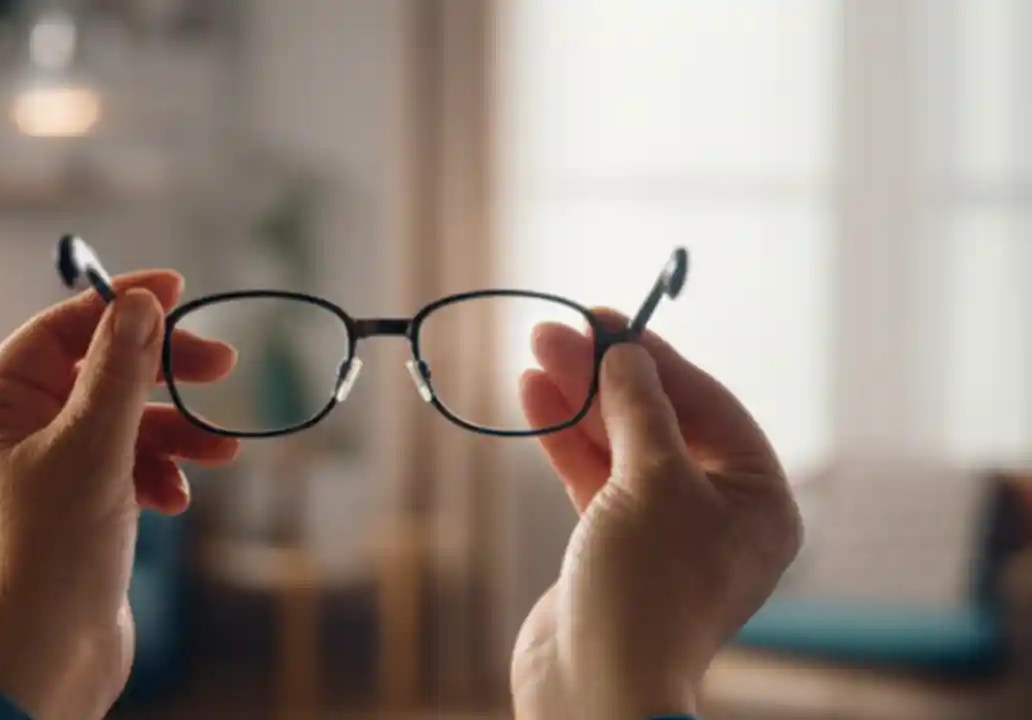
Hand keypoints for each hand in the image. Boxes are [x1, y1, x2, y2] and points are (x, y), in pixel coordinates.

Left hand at [0, 272, 239, 718]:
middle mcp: (12, 442)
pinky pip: (125, 477)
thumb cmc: (43, 556)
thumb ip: (118, 371)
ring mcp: (46, 484)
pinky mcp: (77, 521)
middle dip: (161, 376)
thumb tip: (138, 303)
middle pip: (98, 379)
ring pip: (120, 431)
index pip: (57, 332)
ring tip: (219, 452)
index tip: (177, 290)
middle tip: (222, 364)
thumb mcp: (90, 448)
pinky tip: (179, 500)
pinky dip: (158, 479)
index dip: (117, 306)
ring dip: (172, 435)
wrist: (36, 668)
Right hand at [510, 309, 801, 719]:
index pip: (707, 405)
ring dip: (578, 402)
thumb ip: (640, 409)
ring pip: (620, 447)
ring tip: (535, 353)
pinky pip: (593, 479)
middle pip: (659, 421)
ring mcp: (662, 531)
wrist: (596, 688)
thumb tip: (627, 353)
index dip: (654, 358)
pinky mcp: (613, 546)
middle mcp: (716, 513)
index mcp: (757, 499)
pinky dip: (565, 441)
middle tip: (555, 331)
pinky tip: (534, 399)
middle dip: (605, 376)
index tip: (604, 317)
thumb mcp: (653, 481)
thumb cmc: (646, 586)